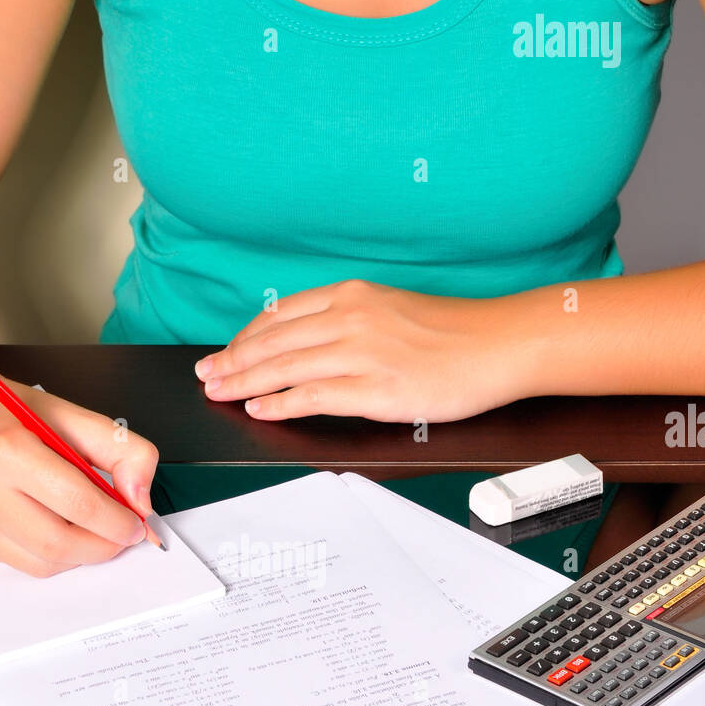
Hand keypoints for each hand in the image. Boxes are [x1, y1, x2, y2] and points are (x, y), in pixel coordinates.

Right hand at [0, 379, 158, 575]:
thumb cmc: (4, 413)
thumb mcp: (68, 413)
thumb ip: (120, 450)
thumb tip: (141, 501)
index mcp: (7, 449)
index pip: (79, 503)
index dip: (117, 522)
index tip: (136, 525)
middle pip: (60, 544)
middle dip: (103, 547)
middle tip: (120, 536)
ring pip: (42, 564)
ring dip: (77, 555)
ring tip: (87, 530)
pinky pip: (20, 563)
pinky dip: (46, 554)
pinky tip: (48, 525)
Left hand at [195, 280, 532, 423]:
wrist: (499, 345)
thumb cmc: (454, 333)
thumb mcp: (392, 310)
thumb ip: (351, 321)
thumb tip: (312, 344)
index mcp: (353, 295)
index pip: (282, 315)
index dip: (246, 335)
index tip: (226, 350)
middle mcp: (350, 318)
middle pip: (273, 341)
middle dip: (231, 360)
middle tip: (205, 375)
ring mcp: (361, 353)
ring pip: (284, 368)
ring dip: (243, 382)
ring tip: (219, 393)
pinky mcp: (375, 389)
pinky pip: (312, 397)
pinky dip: (279, 404)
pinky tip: (259, 410)